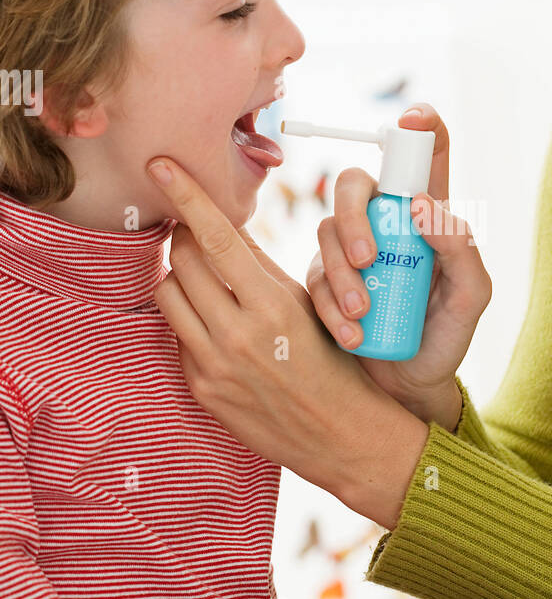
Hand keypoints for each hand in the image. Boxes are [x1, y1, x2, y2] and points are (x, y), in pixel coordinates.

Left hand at [145, 156, 430, 527]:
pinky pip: (177, 334)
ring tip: (208, 279)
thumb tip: (222, 224)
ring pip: (168, 292)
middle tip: (202, 231)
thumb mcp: (310, 304)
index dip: (185, 195)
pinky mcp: (201, 388)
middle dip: (188, 236)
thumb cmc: (337, 359)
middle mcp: (237, 334)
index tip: (161, 165)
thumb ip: (261, 266)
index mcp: (272, 305)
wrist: (343, 434)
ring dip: (182, 276)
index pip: (215, 236)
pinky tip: (218, 324)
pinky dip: (191, 319)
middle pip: (182, 258)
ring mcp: (214, 365)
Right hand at [306, 105, 491, 423]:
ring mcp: (349, 248)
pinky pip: (311, 276)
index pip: (425, 155)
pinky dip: (329, 304)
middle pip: (355, 183)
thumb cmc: (445, 336)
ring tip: (364, 314)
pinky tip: (352, 333)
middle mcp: (385, 221)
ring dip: (340, 272)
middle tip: (368, 258)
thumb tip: (424, 206)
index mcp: (427, 215)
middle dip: (353, 215)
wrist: (410, 388)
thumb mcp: (471, 297)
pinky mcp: (323, 281)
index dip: (421, 125)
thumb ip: (461, 249)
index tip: (415, 115)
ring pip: (326, 229)